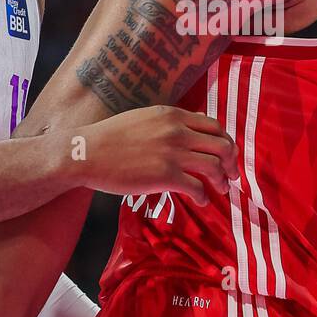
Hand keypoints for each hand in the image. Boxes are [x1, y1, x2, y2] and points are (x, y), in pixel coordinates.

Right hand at [77, 106, 236, 205]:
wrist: (85, 152)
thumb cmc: (109, 138)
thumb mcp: (144, 118)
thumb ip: (169, 122)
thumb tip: (192, 127)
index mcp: (173, 115)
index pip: (214, 125)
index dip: (225, 141)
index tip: (226, 154)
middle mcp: (178, 131)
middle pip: (221, 145)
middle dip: (231, 162)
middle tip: (231, 175)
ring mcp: (173, 153)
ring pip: (214, 166)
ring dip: (222, 180)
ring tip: (220, 189)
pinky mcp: (165, 176)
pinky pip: (197, 187)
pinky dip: (204, 196)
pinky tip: (202, 200)